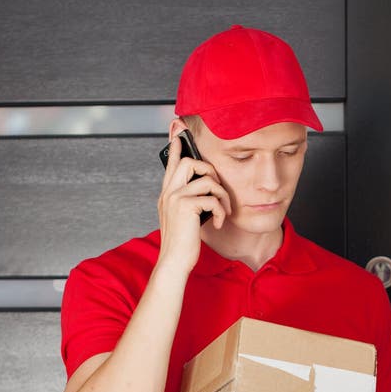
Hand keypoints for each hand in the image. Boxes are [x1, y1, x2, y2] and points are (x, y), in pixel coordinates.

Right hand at [156, 134, 231, 274]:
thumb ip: (188, 202)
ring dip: (222, 195)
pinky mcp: (186, 206)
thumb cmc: (181, 244)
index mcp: (167, 194)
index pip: (172, 164)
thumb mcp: (182, 219)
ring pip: (207, 180)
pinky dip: (221, 211)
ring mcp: (175, 198)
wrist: (174, 261)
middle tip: (218, 188)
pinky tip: (217, 223)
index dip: (176, 145)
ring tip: (223, 211)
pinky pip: (212, 198)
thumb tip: (205, 191)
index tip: (178, 130)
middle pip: (190, 162)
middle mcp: (169, 193)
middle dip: (210, 171)